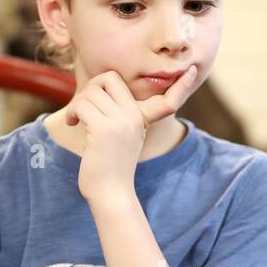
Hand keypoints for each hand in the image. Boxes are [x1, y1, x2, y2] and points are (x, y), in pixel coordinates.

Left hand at [65, 66, 197, 204]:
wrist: (110, 194)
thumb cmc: (111, 167)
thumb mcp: (124, 139)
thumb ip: (120, 117)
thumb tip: (99, 91)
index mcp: (142, 118)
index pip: (166, 96)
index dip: (182, 85)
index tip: (193, 72)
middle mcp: (135, 117)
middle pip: (109, 78)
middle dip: (91, 87)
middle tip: (84, 106)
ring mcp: (121, 122)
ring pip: (91, 91)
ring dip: (77, 103)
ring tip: (75, 119)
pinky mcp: (104, 129)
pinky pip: (82, 104)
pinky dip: (72, 112)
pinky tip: (72, 123)